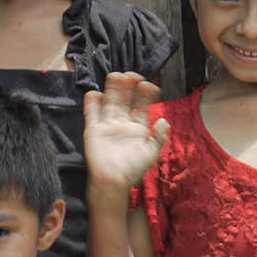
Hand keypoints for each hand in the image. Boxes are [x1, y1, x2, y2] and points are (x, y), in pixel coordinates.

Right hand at [83, 73, 169, 191]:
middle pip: (125, 99)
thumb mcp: (151, 154)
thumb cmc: (132, 170)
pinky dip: (91, 104)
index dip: (146, 94)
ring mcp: (107, 125)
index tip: (149, 84)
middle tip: (132, 74)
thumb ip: (159, 138)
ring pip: (110, 102)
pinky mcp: (93, 130)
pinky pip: (91, 114)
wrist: (112, 182)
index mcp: (138, 128)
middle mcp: (122, 123)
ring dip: (112, 89)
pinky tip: (94, 93)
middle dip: (128, 86)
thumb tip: (164, 120)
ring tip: (116, 75)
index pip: (142, 105)